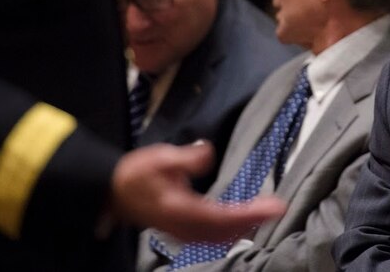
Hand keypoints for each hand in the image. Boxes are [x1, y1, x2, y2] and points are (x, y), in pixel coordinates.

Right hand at [110, 141, 285, 241]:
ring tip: (264, 214)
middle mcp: (183, 226)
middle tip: (276, 208)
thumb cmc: (137, 172)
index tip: (273, 206)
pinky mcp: (181, 230)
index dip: (249, 214)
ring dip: (242, 227)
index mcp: (180, 209)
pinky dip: (229, 231)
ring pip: (218, 238)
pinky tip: (240, 222)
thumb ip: (186, 157)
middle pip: (224, 231)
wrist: (113, 191)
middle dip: (252, 221)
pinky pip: (210, 237)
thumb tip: (208, 151)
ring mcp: (181, 231)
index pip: (222, 216)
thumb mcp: (161, 157)